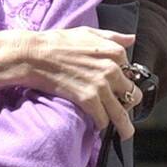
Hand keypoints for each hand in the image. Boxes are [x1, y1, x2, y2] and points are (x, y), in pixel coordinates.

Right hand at [19, 27, 142, 138]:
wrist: (34, 55)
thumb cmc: (58, 42)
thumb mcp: (88, 33)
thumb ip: (113, 37)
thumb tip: (131, 39)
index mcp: (115, 52)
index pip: (132, 74)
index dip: (125, 83)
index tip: (118, 89)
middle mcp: (113, 69)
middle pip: (132, 95)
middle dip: (128, 104)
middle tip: (121, 109)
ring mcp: (101, 86)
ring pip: (121, 114)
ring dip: (123, 126)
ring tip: (125, 133)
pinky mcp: (88, 99)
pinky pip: (103, 119)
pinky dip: (101, 124)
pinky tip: (98, 125)